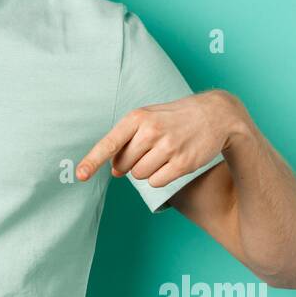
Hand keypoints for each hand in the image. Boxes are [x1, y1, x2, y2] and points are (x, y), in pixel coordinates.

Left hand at [77, 89, 237, 185]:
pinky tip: (171, 162)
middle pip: (123, 165)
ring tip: (162, 153)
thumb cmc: (175, 117)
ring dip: (146, 170)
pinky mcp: (182, 163)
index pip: (110, 143)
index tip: (80, 175)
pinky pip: (156, 182)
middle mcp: (151, 132)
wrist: (215, 114)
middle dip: (129, 164)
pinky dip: (159, 177)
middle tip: (148, 150)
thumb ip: (127, 140)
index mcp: (138, 118)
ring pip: (139, 175)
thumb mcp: (148, 117)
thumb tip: (114, 171)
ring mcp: (168, 148)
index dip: (93, 160)